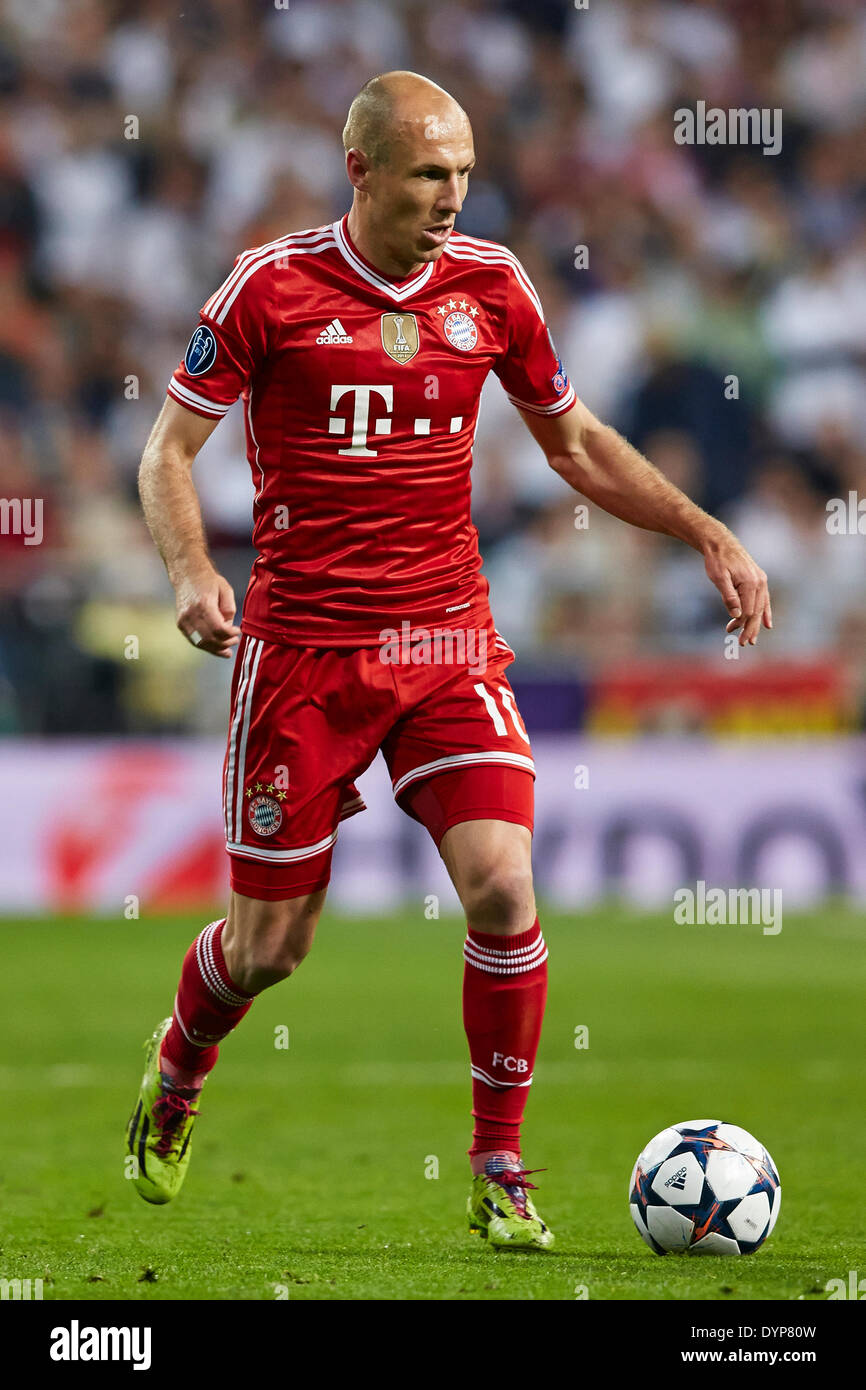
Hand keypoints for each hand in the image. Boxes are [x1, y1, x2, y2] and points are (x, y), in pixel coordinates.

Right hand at [175, 567, 241, 657]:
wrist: (187, 574)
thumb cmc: (208, 581)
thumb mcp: (226, 590)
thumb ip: (229, 609)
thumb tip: (228, 626)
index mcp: (204, 604)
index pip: (218, 629)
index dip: (230, 634)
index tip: (238, 632)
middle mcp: (191, 614)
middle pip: (209, 638)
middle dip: (224, 643)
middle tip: (234, 642)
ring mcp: (183, 620)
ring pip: (201, 643)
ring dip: (215, 649)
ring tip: (226, 651)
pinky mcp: (180, 624)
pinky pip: (194, 640)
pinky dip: (206, 646)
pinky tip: (216, 647)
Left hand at [703, 530, 771, 645]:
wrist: (721, 544)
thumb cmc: (717, 561)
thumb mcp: (719, 578)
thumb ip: (728, 597)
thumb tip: (737, 615)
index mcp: (750, 583)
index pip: (748, 611)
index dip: (742, 625)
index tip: (733, 634)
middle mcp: (759, 582)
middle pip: (756, 612)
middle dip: (750, 629)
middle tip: (743, 644)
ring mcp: (761, 581)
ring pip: (760, 607)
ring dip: (756, 624)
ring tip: (751, 639)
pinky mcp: (759, 580)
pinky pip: (764, 600)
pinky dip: (765, 613)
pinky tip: (767, 625)